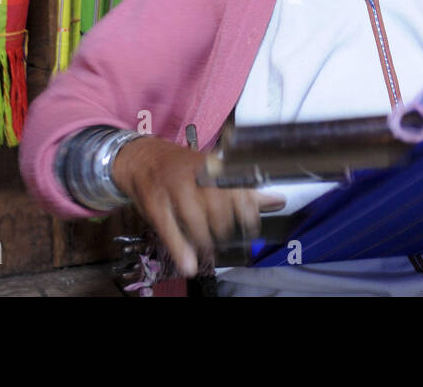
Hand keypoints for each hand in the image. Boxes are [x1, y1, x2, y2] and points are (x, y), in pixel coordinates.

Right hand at [112, 137, 285, 277]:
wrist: (143, 158)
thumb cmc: (184, 168)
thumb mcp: (215, 174)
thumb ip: (246, 190)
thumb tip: (278, 200)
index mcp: (216, 166)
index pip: (240, 189)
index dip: (248, 212)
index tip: (251, 227)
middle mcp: (196, 175)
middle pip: (219, 207)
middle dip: (225, 228)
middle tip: (227, 239)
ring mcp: (174, 188)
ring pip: (196, 220)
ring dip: (205, 240)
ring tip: (209, 248)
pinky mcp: (155, 203)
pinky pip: (170, 229)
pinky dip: (180, 249)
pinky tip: (189, 264)